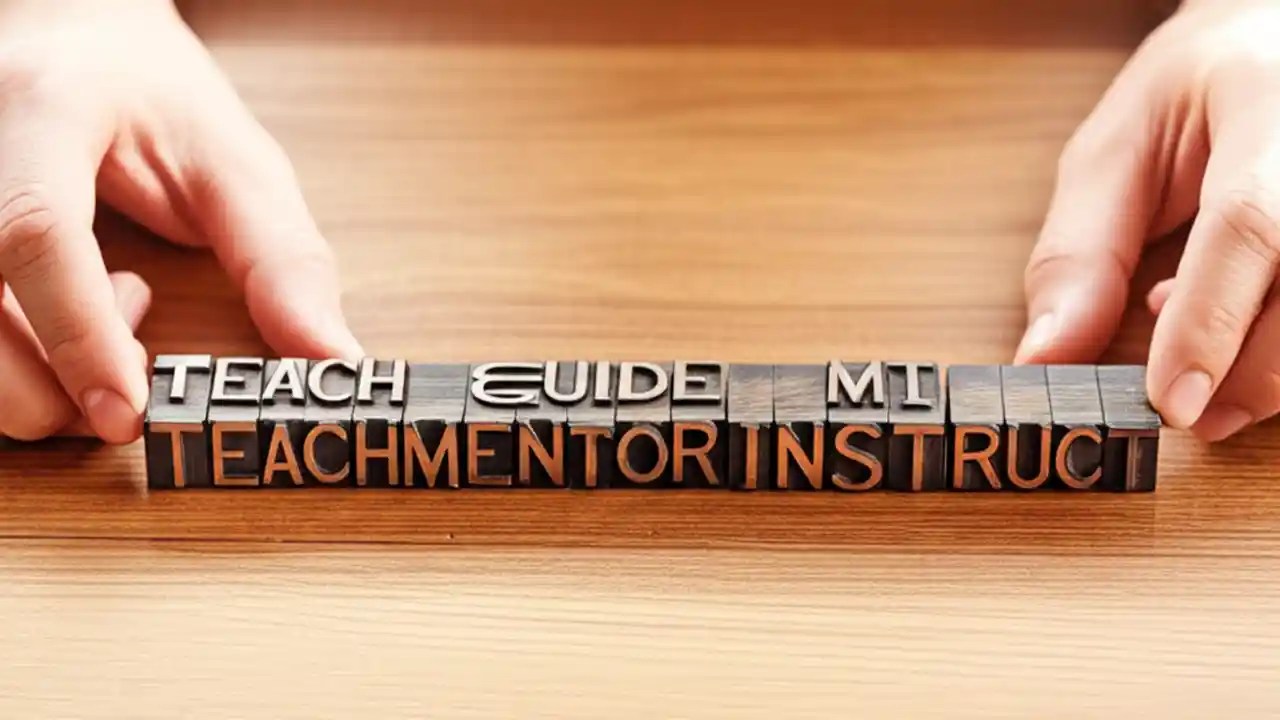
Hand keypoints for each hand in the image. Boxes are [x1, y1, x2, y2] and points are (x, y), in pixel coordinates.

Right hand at [0, 0, 361, 443]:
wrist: (71, 42)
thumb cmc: (153, 98)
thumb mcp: (237, 163)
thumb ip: (284, 263)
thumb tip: (336, 362)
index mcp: (46, 111)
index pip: (38, 231)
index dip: (80, 335)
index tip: (129, 413)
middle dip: (57, 388)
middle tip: (140, 377)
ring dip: (40, 377)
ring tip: (121, 306)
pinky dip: (19, 360)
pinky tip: (72, 308)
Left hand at [1016, 0, 1279, 441]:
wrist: (1276, 49)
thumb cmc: (1194, 95)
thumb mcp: (1114, 153)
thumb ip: (1080, 254)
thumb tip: (1043, 358)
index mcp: (1269, 103)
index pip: (1250, 224)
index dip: (1210, 323)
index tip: (1171, 400)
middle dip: (1244, 371)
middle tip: (1180, 407)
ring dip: (1267, 368)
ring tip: (1198, 352)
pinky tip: (1243, 323)